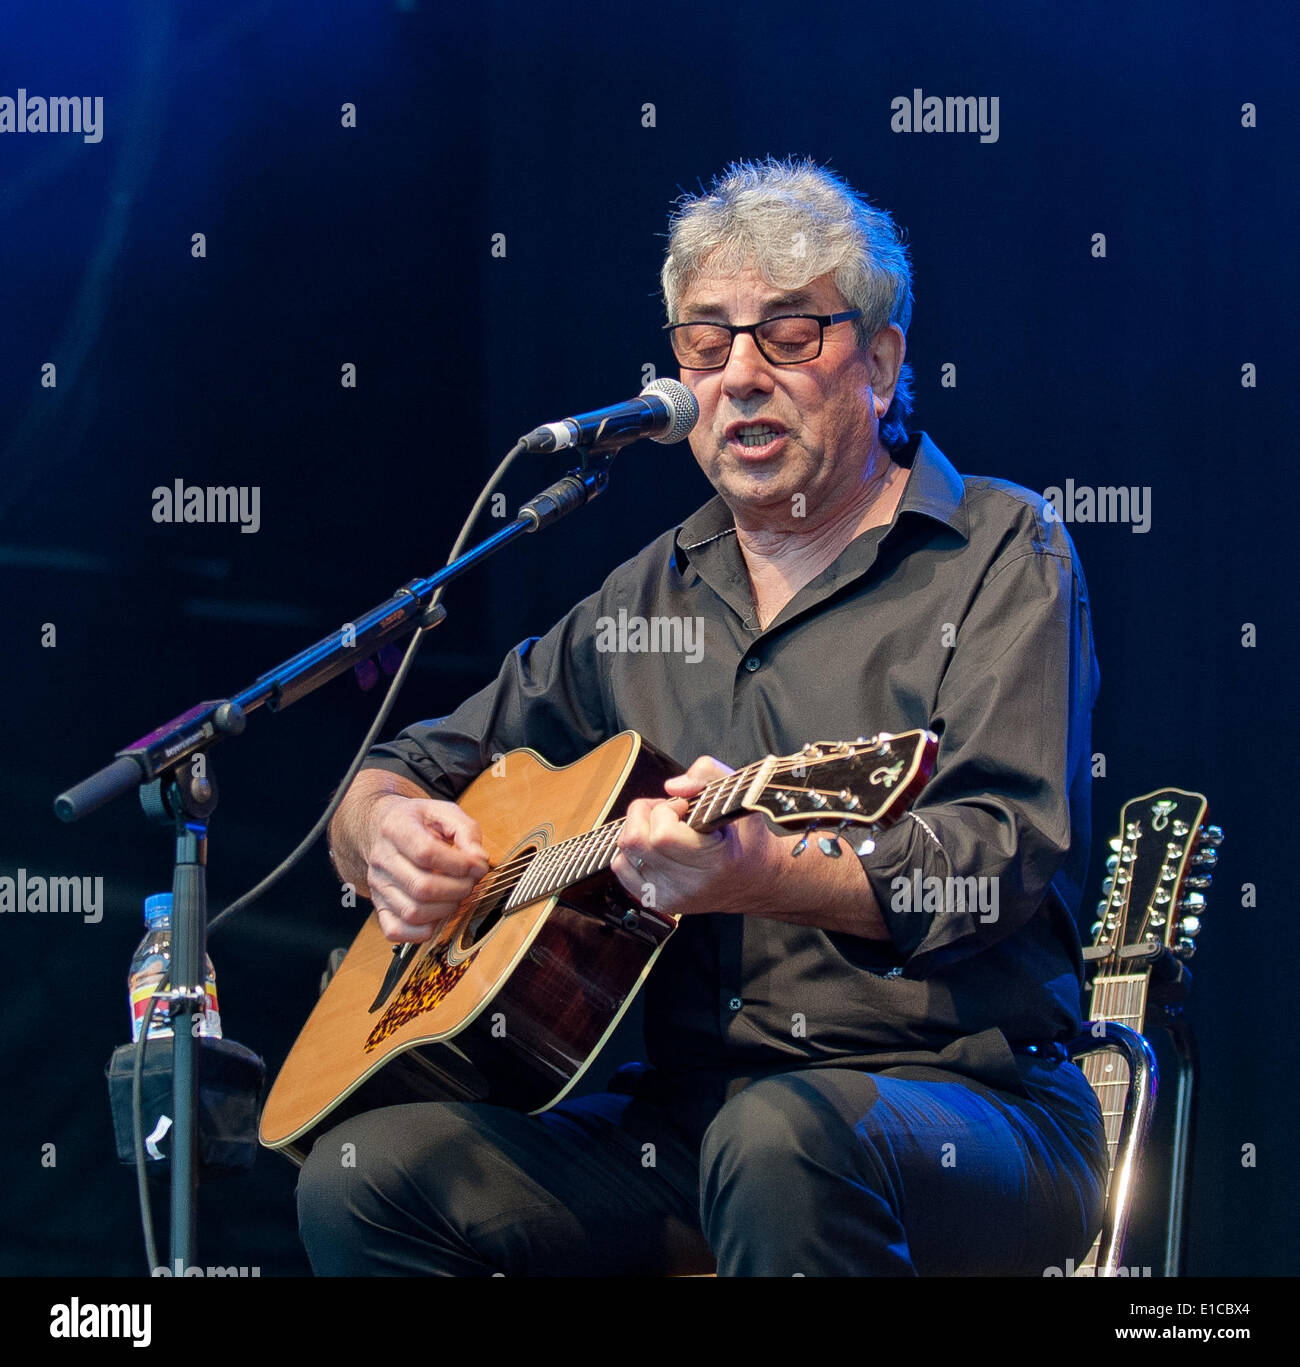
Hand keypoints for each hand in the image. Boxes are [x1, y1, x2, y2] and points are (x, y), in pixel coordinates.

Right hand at [362, 795, 489, 942]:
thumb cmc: (417, 822)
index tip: (478, 866)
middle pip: (421, 886)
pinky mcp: (380, 906)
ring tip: (457, 896)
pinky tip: (437, 916)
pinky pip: (396, 931)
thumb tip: (479, 860)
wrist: (382, 830)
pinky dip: (421, 932)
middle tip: (470, 882)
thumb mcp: (444, 811)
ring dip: (445, 910)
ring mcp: (378, 886)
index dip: (459, 864)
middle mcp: (382, 859)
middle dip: (457, 889)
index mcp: (396, 829)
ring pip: (412, 912)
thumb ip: (466, 831)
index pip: (425, 852)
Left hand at [610, 756, 786, 916]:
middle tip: (668, 811)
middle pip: (636, 841)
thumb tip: (672, 787)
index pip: (662, 834)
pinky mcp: (659, 902)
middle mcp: (690, 884)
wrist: (757, 880)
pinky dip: (630, 852)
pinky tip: (654, 847)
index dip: (666, 810)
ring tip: (663, 828)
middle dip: (645, 814)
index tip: (684, 806)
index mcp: (713, 861)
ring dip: (638, 831)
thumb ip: (708, 774)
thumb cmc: (748, 838)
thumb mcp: (741, 794)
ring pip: (625, 854)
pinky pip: (622, 869)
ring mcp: (672, 897)